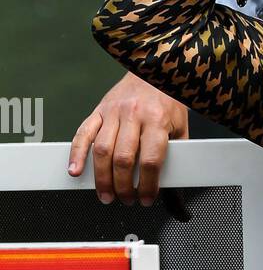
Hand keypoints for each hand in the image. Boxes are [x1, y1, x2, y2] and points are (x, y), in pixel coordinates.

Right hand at [67, 73, 188, 204]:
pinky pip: (83, 133)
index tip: (146, 199)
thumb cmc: (169, 102)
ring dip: (102, 178)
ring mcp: (113, 112)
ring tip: (106, 195)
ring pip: (102, 150)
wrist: (155, 69)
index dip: (147, 185)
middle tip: (127, 200)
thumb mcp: (180, 129)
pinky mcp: (99, 110)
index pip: (150, 160)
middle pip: (123, 159)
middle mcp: (133, 115)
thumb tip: (176, 195)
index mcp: (157, 120)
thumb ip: (177, 159)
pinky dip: (77, 154)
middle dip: (123, 186)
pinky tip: (75, 171)